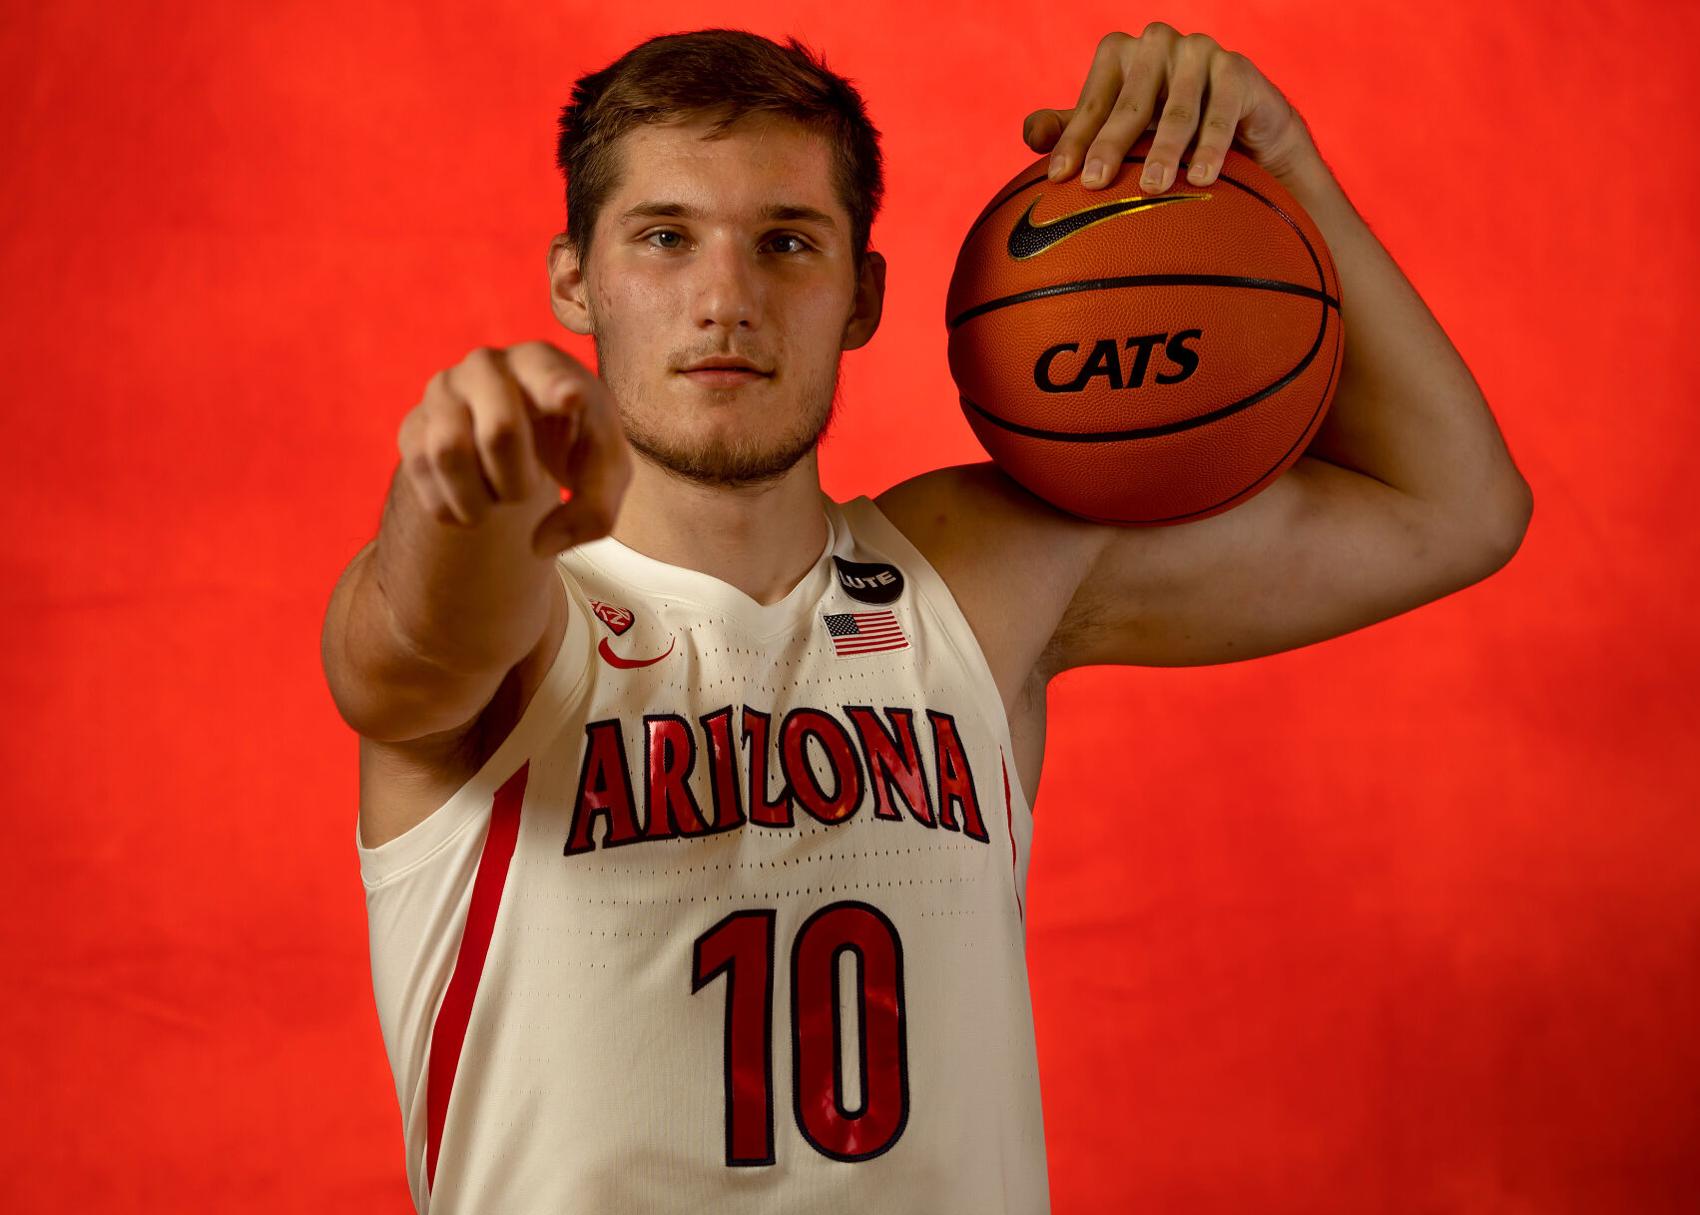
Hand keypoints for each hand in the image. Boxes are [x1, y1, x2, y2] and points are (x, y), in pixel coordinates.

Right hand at [397, 340, 632, 556]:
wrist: (520, 439)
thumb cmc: (573, 443)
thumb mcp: (604, 473)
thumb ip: (595, 511)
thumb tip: (541, 544)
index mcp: (543, 363)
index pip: (547, 373)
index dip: (555, 387)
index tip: (570, 398)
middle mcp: (486, 365)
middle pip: (500, 432)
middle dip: (520, 482)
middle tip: (532, 487)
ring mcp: (442, 392)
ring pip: (450, 455)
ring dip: (484, 498)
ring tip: (499, 489)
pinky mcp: (413, 427)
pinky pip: (427, 481)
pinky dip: (457, 510)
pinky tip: (474, 495)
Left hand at [1023, 22, 1316, 193]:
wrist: (1241, 127)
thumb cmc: (1164, 128)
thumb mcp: (1115, 128)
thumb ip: (1072, 129)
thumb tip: (1032, 135)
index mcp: (1121, 54)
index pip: (1093, 102)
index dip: (1074, 140)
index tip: (1057, 178)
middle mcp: (1158, 44)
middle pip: (1130, 104)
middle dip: (1111, 145)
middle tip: (1094, 184)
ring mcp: (1200, 52)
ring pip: (1178, 110)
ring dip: (1165, 150)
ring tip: (1152, 187)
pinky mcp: (1238, 70)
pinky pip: (1222, 112)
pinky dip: (1211, 146)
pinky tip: (1201, 178)